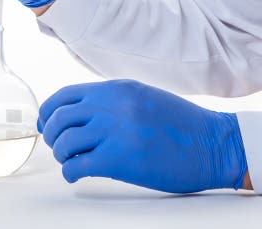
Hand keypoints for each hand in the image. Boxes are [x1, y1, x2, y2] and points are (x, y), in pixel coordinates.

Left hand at [38, 79, 247, 192]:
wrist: (213, 144)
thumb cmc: (183, 125)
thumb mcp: (144, 97)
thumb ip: (112, 100)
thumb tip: (81, 113)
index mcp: (116, 88)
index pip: (65, 95)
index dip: (49, 112)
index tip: (47, 124)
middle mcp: (111, 105)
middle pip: (59, 119)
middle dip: (52, 135)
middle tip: (59, 146)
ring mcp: (114, 131)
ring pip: (64, 143)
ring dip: (62, 155)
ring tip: (72, 161)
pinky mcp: (119, 160)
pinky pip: (76, 166)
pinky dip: (70, 172)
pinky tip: (77, 174)